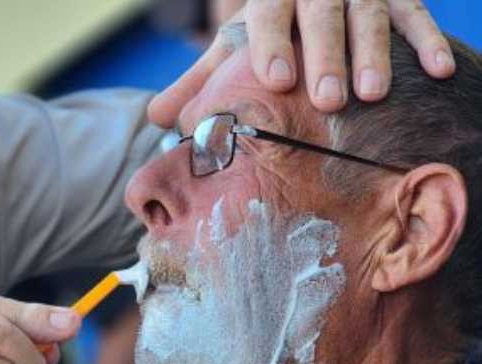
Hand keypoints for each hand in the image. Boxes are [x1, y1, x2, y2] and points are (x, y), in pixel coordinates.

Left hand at [148, 0, 454, 127]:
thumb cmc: (270, 29)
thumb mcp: (236, 44)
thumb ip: (201, 79)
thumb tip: (155, 118)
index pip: (269, 14)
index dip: (271, 43)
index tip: (275, 78)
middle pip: (322, 15)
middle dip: (325, 55)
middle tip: (327, 99)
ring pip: (368, 14)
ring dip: (374, 53)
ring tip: (373, 95)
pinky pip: (414, 13)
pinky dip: (426, 40)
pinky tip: (439, 72)